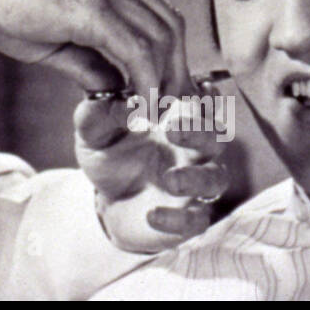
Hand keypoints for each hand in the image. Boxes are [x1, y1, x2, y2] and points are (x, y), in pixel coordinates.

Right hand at [0, 0, 184, 93]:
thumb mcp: (51, 32)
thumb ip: (88, 58)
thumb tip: (116, 88)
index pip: (157, 14)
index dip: (166, 56)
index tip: (159, 92)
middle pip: (170, 26)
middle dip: (175, 72)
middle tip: (166, 110)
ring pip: (161, 39)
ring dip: (164, 82)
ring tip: (153, 114)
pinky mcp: (92, 8)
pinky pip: (137, 51)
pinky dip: (146, 82)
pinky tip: (140, 106)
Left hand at [74, 93, 229, 252]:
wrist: (106, 199)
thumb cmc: (108, 153)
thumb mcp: (93, 131)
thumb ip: (101, 114)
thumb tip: (126, 105)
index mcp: (175, 120)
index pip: (199, 103)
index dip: (203, 96)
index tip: (195, 89)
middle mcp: (192, 150)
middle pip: (215, 137)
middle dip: (199, 132)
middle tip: (172, 130)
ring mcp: (194, 184)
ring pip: (215, 178)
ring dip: (197, 178)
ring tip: (170, 180)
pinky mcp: (190, 217)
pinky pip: (198, 220)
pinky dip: (179, 219)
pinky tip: (152, 216)